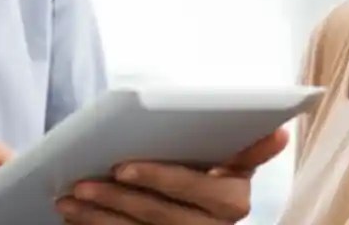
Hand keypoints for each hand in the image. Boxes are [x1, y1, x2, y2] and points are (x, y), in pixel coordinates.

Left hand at [56, 128, 288, 223]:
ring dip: (97, 217)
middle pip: (158, 215)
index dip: (157, 178)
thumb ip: (246, 146)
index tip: (121, 167)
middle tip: (80, 181)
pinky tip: (73, 218)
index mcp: (233, 201)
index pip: (192, 189)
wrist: (202, 209)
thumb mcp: (232, 159)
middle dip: (116, 197)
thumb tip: (279, 132)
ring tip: (69, 197)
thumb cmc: (211, 168)